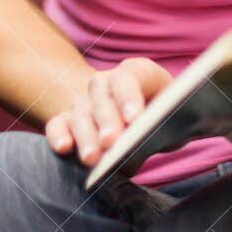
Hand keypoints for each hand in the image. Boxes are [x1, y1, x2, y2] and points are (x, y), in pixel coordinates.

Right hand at [45, 58, 174, 167]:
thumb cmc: (161, 114)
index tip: (136, 119)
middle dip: (107, 120)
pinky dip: (58, 135)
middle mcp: (107, 83)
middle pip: (102, 96)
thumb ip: (173, 121)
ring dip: (86, 135)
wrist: (135, 114)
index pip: (129, 77)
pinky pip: (57, 124)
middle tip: (112, 142)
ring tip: (92, 159)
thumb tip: (169, 133)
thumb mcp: (173, 114)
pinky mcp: (68, 121)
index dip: (130, 96)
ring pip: (81, 112)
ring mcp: (85, 101)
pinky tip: (64, 148)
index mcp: (137, 72)